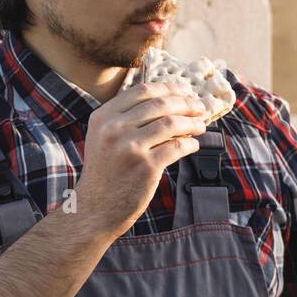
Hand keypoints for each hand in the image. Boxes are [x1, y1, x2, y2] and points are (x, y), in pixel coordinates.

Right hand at [73, 80, 207, 238]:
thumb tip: (167, 100)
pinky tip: (194, 145)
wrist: (95, 208)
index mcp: (104, 116)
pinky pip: (177, 146)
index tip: (184, 91)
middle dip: (186, 103)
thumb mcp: (104, 137)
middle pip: (160, 104)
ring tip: (201, 125)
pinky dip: (190, 143)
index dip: (169, 88)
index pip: (143, 90)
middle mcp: (115, 128)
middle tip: (199, 107)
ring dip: (192, 122)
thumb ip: (126, 118)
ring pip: (172, 123)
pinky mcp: (146, 167)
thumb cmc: (105, 172)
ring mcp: (130, 147)